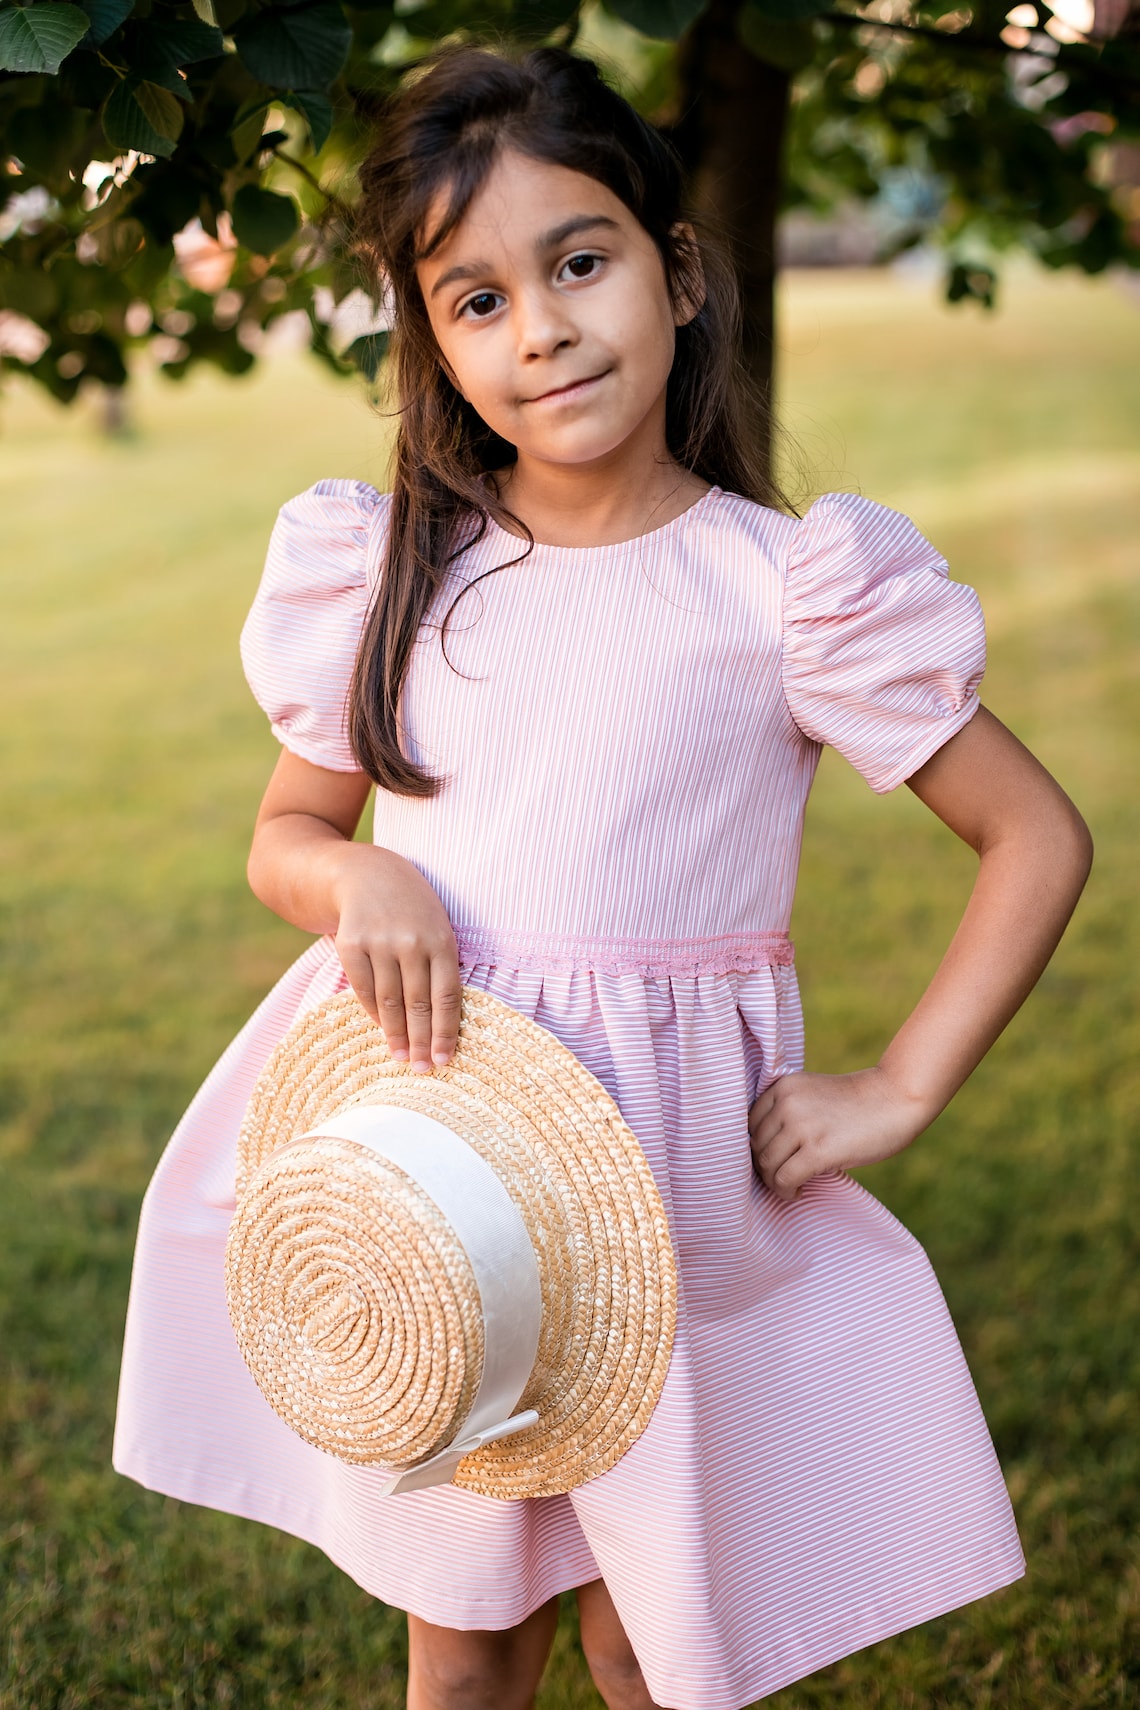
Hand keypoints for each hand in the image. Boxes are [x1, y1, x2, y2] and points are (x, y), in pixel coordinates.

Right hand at [330, 844, 460, 1073]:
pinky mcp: (350, 945)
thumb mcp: (436, 924)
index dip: (446, 1031)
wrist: (364, 873)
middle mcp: (411, 942)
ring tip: (402, 1058)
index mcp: (441, 939)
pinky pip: (364, 990)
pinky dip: (375, 1014)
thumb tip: (443, 1019)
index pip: (446, 996)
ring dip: (397, 1035)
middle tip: (424, 1070)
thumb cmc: (410, 906)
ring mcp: (379, 943)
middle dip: (422, 1042)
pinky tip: (383, 1030)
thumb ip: (441, 963)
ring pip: (390, 1002)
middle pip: (419, 1004)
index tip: (446, 1059)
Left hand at [748, 1066, 932, 1202]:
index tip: (774, 1159)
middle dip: (766, 1167)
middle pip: (756, 1146)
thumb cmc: (857, 1102)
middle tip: (783, 1177)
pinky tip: (798, 1192)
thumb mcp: (813, 1094)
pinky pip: (785, 1179)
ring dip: (775, 1182)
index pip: (749, 1124)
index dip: (759, 1146)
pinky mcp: (818, 1150)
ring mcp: (801, 1126)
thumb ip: (788, 1112)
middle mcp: (787, 1103)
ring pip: (767, 1165)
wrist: (896, 1098)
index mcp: (784, 1087)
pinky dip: (786, 1191)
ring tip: (792, 1186)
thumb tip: (762, 1152)